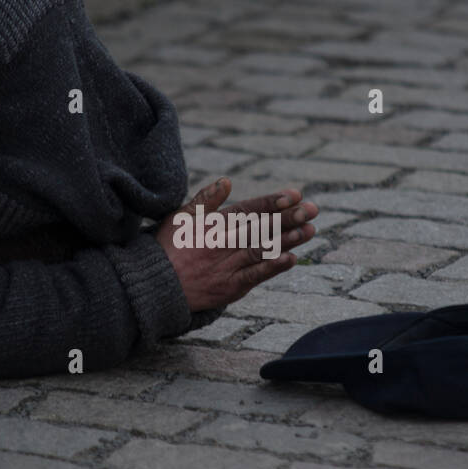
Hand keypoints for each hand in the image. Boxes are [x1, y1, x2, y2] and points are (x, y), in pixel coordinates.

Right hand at [154, 177, 318, 312]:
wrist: (155, 285)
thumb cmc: (168, 247)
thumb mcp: (181, 217)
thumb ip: (205, 199)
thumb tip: (226, 181)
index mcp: (213, 224)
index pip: (249, 209)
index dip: (273, 202)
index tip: (295, 194)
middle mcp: (222, 243)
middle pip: (261, 228)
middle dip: (289, 217)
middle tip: (312, 210)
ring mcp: (227, 266)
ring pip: (262, 249)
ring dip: (288, 239)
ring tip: (310, 230)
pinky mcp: (230, 287)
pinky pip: (254, 276)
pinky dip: (273, 268)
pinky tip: (292, 259)